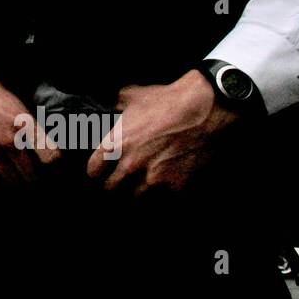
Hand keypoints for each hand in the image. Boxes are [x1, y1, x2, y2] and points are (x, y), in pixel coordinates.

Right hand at [0, 61, 60, 188]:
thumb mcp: (17, 103)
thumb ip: (29, 124)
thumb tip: (41, 141)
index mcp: (25, 125)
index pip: (51, 156)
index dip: (55, 165)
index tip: (53, 166)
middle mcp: (11, 141)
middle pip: (32, 175)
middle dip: (36, 180)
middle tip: (36, 180)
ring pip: (12, 181)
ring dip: (18, 184)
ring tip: (20, 183)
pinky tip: (1, 180)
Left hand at [85, 70, 240, 194]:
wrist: (205, 108)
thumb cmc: (168, 100)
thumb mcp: (132, 96)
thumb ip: (117, 106)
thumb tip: (112, 108)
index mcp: (116, 143)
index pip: (93, 170)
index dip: (96, 172)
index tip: (99, 173)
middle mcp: (131, 165)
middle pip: (111, 189)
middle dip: (113, 187)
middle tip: (118, 185)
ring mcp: (154, 179)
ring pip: (136, 200)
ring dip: (136, 196)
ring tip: (139, 192)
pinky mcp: (177, 187)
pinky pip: (164, 202)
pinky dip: (162, 199)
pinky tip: (163, 194)